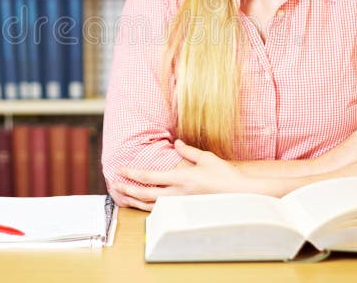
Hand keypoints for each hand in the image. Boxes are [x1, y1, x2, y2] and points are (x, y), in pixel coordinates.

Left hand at [109, 140, 247, 211]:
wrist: (242, 197)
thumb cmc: (226, 176)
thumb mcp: (207, 158)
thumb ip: (188, 151)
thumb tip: (176, 144)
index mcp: (182, 178)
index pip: (150, 177)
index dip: (133, 174)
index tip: (120, 170)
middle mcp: (178, 194)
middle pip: (145, 195)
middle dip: (127, 189)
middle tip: (113, 185)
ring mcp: (181, 206)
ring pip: (151, 206)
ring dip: (134, 201)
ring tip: (121, 196)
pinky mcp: (185, 212)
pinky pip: (161, 212)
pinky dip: (147, 209)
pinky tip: (141, 205)